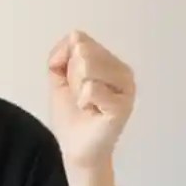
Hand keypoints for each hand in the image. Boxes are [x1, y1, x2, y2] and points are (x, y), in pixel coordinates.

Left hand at [46, 30, 136, 170]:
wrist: (76, 148)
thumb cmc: (72, 116)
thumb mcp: (59, 78)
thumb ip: (61, 55)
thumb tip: (74, 37)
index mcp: (110, 62)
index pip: (79, 40)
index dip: (65, 63)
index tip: (73, 85)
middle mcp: (123, 71)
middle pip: (83, 52)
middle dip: (71, 78)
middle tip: (81, 98)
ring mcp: (126, 88)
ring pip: (87, 67)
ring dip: (77, 90)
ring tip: (87, 105)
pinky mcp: (123, 105)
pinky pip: (91, 88)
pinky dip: (83, 101)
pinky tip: (93, 112)